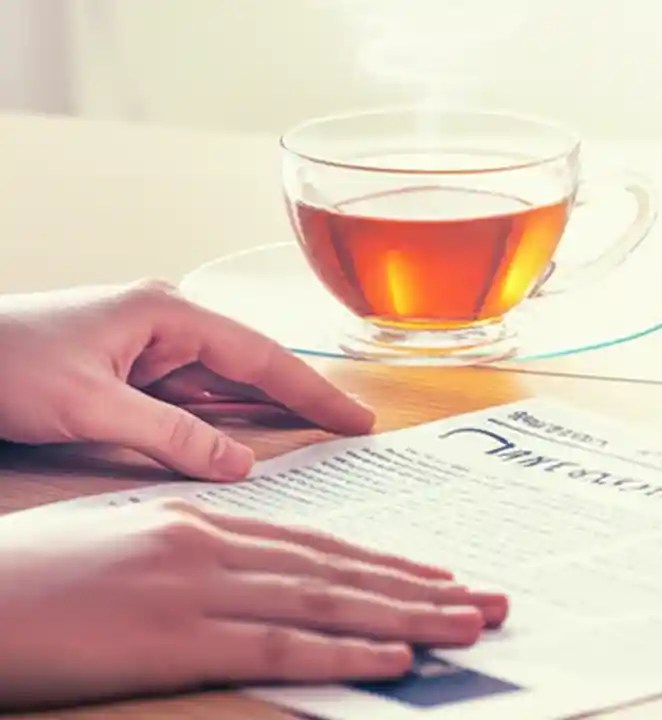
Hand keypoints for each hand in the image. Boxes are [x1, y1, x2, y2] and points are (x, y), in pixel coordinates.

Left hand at [0, 280, 374, 480]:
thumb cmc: (2, 364)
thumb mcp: (91, 407)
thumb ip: (171, 436)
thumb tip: (239, 463)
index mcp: (165, 313)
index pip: (258, 356)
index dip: (311, 390)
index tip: (356, 418)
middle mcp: (164, 324)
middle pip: (249, 367)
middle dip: (298, 399)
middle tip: (350, 431)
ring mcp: (146, 348)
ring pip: (221, 386)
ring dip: (262, 412)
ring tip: (315, 438)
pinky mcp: (128, 373)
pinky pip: (190, 400)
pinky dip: (220, 422)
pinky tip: (248, 439)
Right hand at [0, 498, 508, 710]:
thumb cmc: (26, 576)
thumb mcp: (117, 543)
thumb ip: (187, 550)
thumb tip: (243, 564)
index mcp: (197, 523)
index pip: (316, 544)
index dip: (384, 563)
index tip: (437, 576)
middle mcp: (212, 547)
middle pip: (340, 570)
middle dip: (422, 587)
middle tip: (489, 600)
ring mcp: (199, 591)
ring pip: (330, 603)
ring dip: (409, 616)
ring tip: (472, 625)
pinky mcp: (178, 640)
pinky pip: (282, 648)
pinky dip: (348, 653)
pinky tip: (398, 660)